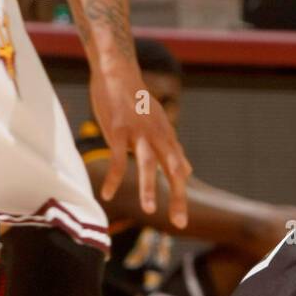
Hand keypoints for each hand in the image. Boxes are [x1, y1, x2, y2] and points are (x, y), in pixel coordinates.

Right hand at [89, 63, 191, 227]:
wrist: (117, 72)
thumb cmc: (137, 100)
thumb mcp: (160, 125)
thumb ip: (173, 148)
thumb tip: (188, 170)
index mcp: (167, 137)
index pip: (178, 170)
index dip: (180, 194)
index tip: (181, 218)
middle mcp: (157, 136)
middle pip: (172, 170)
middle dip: (177, 197)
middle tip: (180, 223)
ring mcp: (138, 132)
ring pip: (148, 163)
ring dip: (148, 188)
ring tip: (150, 211)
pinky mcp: (118, 129)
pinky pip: (116, 157)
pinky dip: (113, 177)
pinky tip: (106, 195)